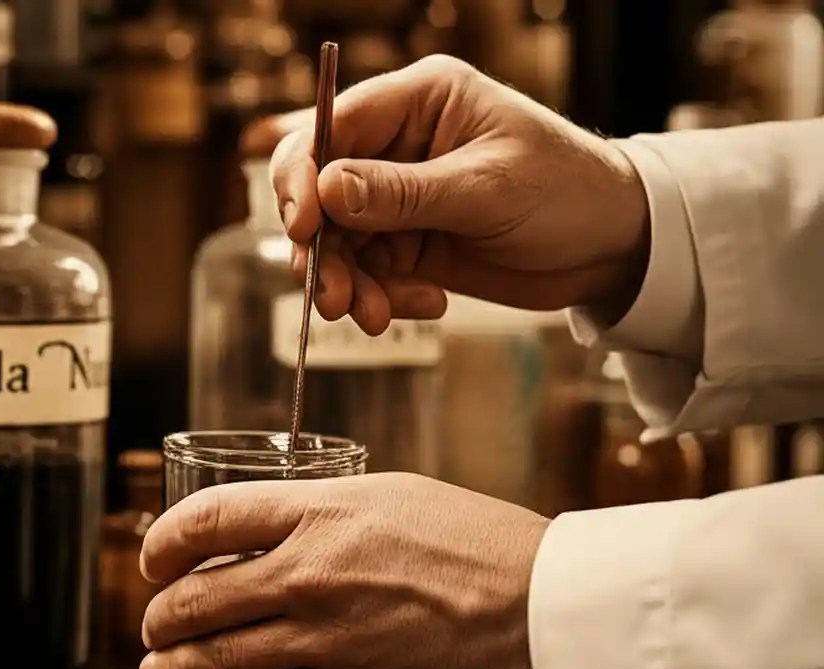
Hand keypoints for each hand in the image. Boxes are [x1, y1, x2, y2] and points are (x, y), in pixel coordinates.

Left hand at [138, 474, 549, 668]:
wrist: (546, 614)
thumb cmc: (479, 544)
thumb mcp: (393, 495)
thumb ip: (320, 509)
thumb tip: (268, 528)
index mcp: (319, 510)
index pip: (207, 520)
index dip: (165, 539)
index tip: (156, 554)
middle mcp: (308, 574)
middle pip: (196, 596)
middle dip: (162, 612)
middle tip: (155, 618)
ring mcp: (323, 640)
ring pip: (215, 657)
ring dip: (171, 662)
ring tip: (154, 664)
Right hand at [273, 54, 650, 334]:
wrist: (615, 246)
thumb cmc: (568, 190)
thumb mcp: (486, 190)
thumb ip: (403, 193)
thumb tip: (325, 191)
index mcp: (418, 101)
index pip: (331, 127)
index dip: (303, 175)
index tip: (305, 229)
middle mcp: (397, 144)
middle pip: (319, 189)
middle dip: (321, 247)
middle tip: (333, 296)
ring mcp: (398, 197)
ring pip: (337, 241)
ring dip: (347, 283)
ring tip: (374, 316)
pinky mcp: (406, 242)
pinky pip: (367, 272)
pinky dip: (380, 296)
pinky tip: (423, 305)